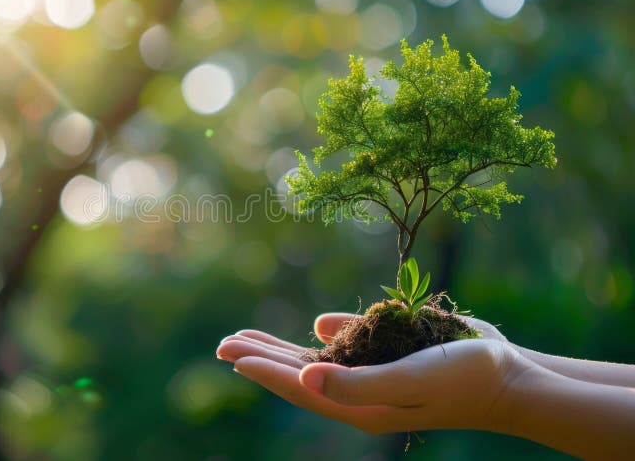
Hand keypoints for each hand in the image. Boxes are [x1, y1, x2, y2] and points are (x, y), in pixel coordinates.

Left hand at [217, 313, 529, 433]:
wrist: (509, 376)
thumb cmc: (460, 380)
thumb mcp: (406, 382)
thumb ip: (356, 383)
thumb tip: (304, 380)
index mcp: (357, 403)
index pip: (297, 386)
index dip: (262, 368)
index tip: (230, 353)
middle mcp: (359, 390)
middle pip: (297, 374)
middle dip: (259, 357)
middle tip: (224, 343)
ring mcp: (374, 373)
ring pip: (315, 360)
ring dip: (280, 347)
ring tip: (248, 336)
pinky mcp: (390, 354)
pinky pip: (351, 342)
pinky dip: (327, 335)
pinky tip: (313, 328)